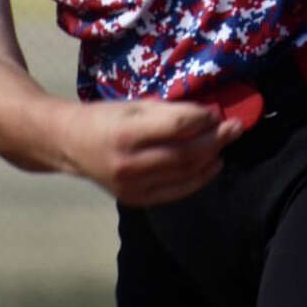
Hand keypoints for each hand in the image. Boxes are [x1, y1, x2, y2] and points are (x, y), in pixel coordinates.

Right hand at [56, 98, 241, 206]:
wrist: (70, 144)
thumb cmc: (105, 118)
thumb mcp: (134, 106)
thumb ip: (169, 112)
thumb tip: (209, 116)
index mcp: (126, 133)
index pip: (177, 126)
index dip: (202, 118)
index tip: (217, 111)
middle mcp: (129, 164)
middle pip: (186, 153)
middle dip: (216, 139)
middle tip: (236, 126)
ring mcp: (133, 187)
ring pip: (185, 174)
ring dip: (212, 157)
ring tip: (226, 143)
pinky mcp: (136, 200)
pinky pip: (177, 191)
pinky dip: (199, 178)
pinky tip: (212, 165)